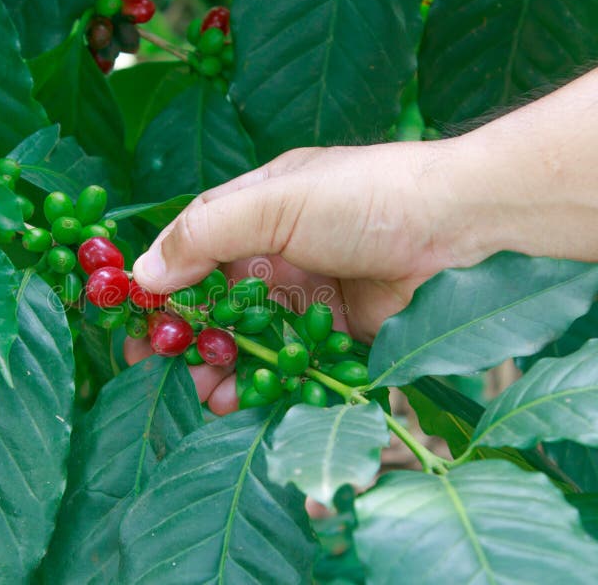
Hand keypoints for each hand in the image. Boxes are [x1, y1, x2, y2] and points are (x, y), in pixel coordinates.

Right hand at [125, 140, 491, 412]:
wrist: (463, 228)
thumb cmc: (365, 198)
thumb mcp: (276, 202)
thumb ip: (205, 234)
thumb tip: (143, 275)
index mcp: (258, 209)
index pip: (193, 247)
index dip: (161, 284)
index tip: (133, 320)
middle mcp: (277, 251)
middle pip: (216, 300)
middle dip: (186, 337)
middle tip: (157, 372)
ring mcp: (306, 293)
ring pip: (247, 336)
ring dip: (219, 364)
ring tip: (198, 394)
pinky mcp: (335, 330)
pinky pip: (287, 360)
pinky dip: (262, 381)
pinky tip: (238, 400)